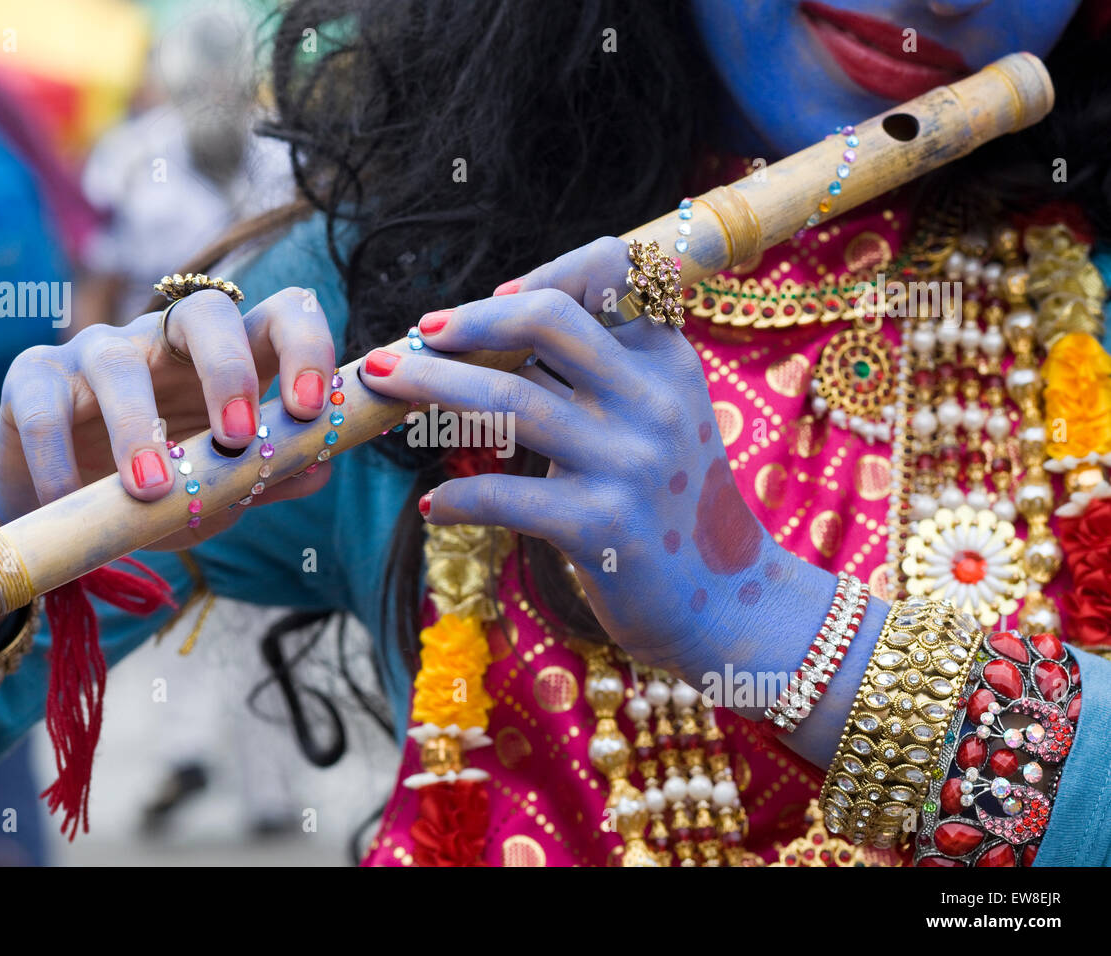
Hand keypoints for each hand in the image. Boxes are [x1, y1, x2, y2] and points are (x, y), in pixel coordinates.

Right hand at [0, 287, 337, 550]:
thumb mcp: (216, 491)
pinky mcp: (32, 378)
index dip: (307, 349)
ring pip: (119, 362)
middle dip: (230, 371)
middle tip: (240, 440)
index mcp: (226, 361)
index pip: (280, 318)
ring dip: (138, 427)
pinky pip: (44, 410)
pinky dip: (58, 458)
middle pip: (207, 312)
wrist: (54, 510)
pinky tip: (70, 499)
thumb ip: (266, 479)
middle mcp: (164, 341)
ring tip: (151, 489)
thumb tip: (322, 466)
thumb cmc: (152, 490)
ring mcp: (97, 352)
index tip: (314, 410)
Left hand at [358, 237, 832, 685]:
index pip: (614, 270)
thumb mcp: (658, 420)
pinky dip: (455, 497)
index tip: (496, 300)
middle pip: (545, 320)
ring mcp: (628, 464)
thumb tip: (493, 336)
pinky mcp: (601, 529)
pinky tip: (434, 505)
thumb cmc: (672, 504)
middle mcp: (653, 400)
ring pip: (508, 402)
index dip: (547, 271)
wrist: (726, 602)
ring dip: (433, 390)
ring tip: (388, 390)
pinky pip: (501, 496)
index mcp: (668, 361)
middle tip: (417, 336)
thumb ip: (592, 375)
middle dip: (466, 321)